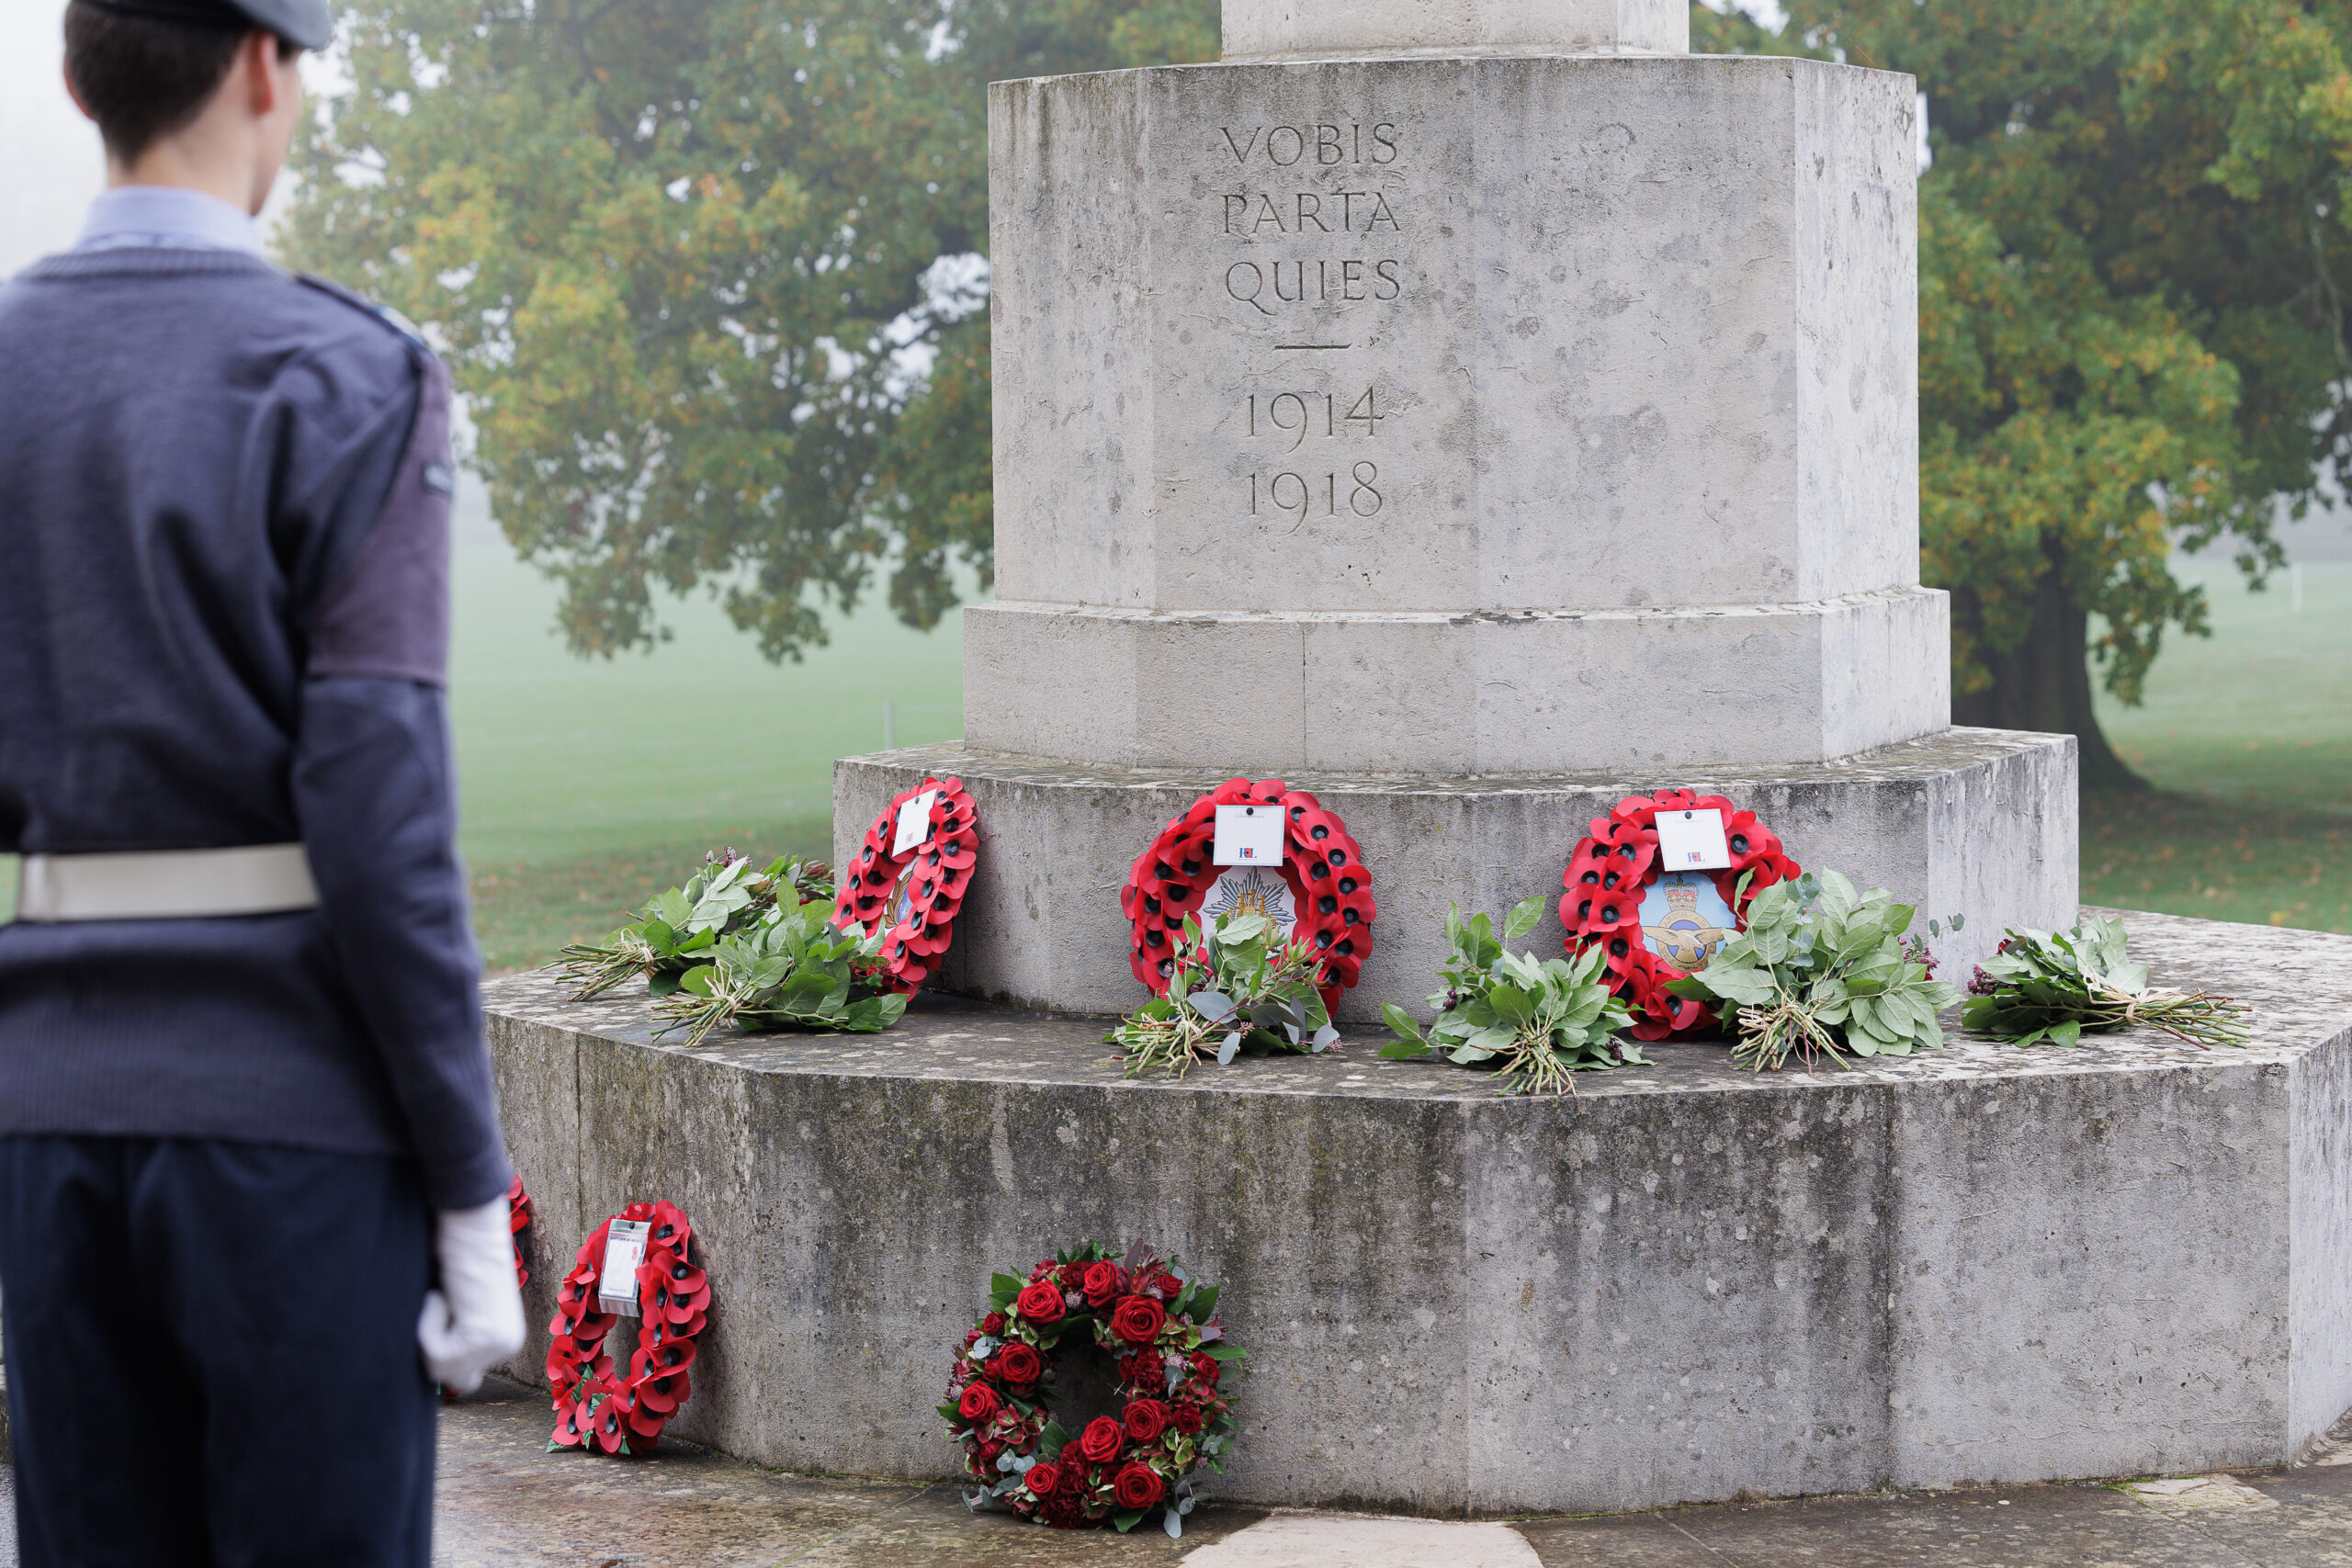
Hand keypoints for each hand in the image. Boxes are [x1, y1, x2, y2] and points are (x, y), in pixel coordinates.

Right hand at [417, 1193, 526, 1393]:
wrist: (468, 1226)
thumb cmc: (455, 1257)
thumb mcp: (456, 1306)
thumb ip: (452, 1336)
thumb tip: (434, 1376)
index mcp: (506, 1339)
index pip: (465, 1378)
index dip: (441, 1352)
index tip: (440, 1316)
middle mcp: (510, 1345)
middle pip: (455, 1381)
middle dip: (436, 1349)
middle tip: (440, 1307)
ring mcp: (501, 1343)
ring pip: (438, 1369)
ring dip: (428, 1331)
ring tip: (443, 1297)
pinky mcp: (485, 1336)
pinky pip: (434, 1354)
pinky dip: (426, 1323)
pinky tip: (442, 1296)